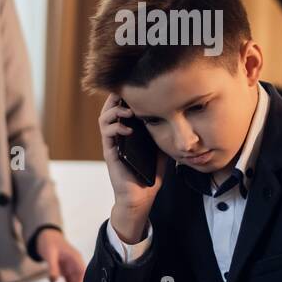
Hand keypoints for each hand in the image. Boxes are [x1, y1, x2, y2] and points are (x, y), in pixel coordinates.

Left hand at [34, 228, 84, 281]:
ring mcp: (71, 268)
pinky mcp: (66, 271)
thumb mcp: (50, 255)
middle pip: (81, 279)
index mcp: (76, 258)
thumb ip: (52, 268)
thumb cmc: (49, 243)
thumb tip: (53, 281)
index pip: (84, 272)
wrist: (45, 237)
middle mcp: (76, 264)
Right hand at [99, 94, 164, 240]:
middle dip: (117, 97)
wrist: (141, 196)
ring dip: (114, 110)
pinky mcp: (110, 153)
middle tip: (127, 90)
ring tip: (128, 110)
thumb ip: (163, 135)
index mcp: (128, 132)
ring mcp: (112, 143)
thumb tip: (178, 119)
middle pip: (110, 108)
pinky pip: (107, 135)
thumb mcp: (161, 150)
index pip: (122, 107)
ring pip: (104, 118)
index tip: (136, 85)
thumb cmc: (149, 174)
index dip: (126, 95)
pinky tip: (128, 128)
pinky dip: (116, 127)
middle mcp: (117, 135)